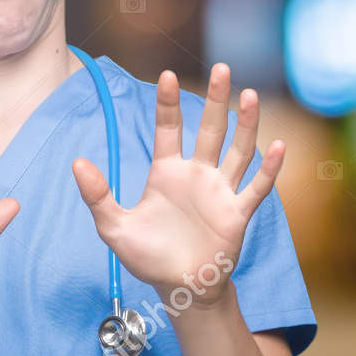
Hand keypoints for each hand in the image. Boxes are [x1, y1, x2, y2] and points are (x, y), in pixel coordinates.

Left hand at [72, 64, 284, 306]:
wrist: (178, 287)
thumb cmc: (147, 256)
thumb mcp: (114, 226)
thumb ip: (97, 195)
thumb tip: (77, 163)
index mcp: (167, 173)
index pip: (169, 129)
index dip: (168, 103)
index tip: (167, 75)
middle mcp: (197, 175)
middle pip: (210, 130)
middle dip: (216, 100)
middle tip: (223, 68)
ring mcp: (219, 192)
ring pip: (237, 150)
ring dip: (245, 124)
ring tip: (249, 95)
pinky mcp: (236, 213)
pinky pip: (256, 187)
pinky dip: (268, 169)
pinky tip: (278, 146)